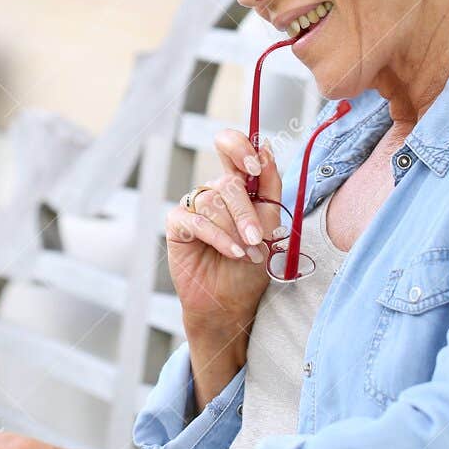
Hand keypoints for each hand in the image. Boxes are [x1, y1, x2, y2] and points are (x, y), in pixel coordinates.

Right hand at [164, 128, 285, 333]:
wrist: (231, 301)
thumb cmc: (252, 265)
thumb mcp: (271, 224)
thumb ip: (270, 186)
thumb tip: (267, 147)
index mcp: (237, 185)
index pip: (232, 147)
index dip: (240, 148)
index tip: (255, 166)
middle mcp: (214, 192)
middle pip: (228, 183)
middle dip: (246, 213)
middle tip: (258, 239)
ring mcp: (194, 206)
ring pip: (213, 203)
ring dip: (234, 231)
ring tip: (246, 253)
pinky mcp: (177, 224)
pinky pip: (196, 220)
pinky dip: (218, 237)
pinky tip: (231, 253)